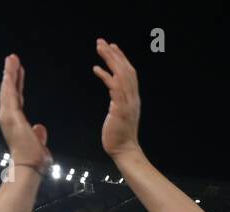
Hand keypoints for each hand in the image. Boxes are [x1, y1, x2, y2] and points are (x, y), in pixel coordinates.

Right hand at [0, 55, 51, 171]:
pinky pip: (9, 95)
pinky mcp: (9, 116)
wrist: (30, 166)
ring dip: (9, 73)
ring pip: (8, 89)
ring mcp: (7, 116)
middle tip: (13, 58)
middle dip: (11, 74)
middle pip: (10, 90)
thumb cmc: (34, 158)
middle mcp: (8, 116)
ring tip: (11, 58)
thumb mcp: (39, 143)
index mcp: (16, 121)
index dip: (17, 84)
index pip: (17, 98)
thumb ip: (39, 134)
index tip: (18, 72)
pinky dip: (9, 82)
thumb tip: (40, 127)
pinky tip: (10, 71)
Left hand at [92, 39, 141, 156]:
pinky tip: (96, 69)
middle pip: (126, 70)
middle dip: (114, 54)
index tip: (112, 47)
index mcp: (133, 99)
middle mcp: (133, 98)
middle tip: (102, 42)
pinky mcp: (120, 108)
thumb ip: (118, 103)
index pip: (130, 74)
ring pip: (121, 75)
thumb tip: (115, 95)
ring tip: (99, 48)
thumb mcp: (120, 115)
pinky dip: (106, 76)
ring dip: (110, 60)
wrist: (124, 151)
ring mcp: (127, 103)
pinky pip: (114, 88)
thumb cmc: (119, 136)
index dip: (122, 59)